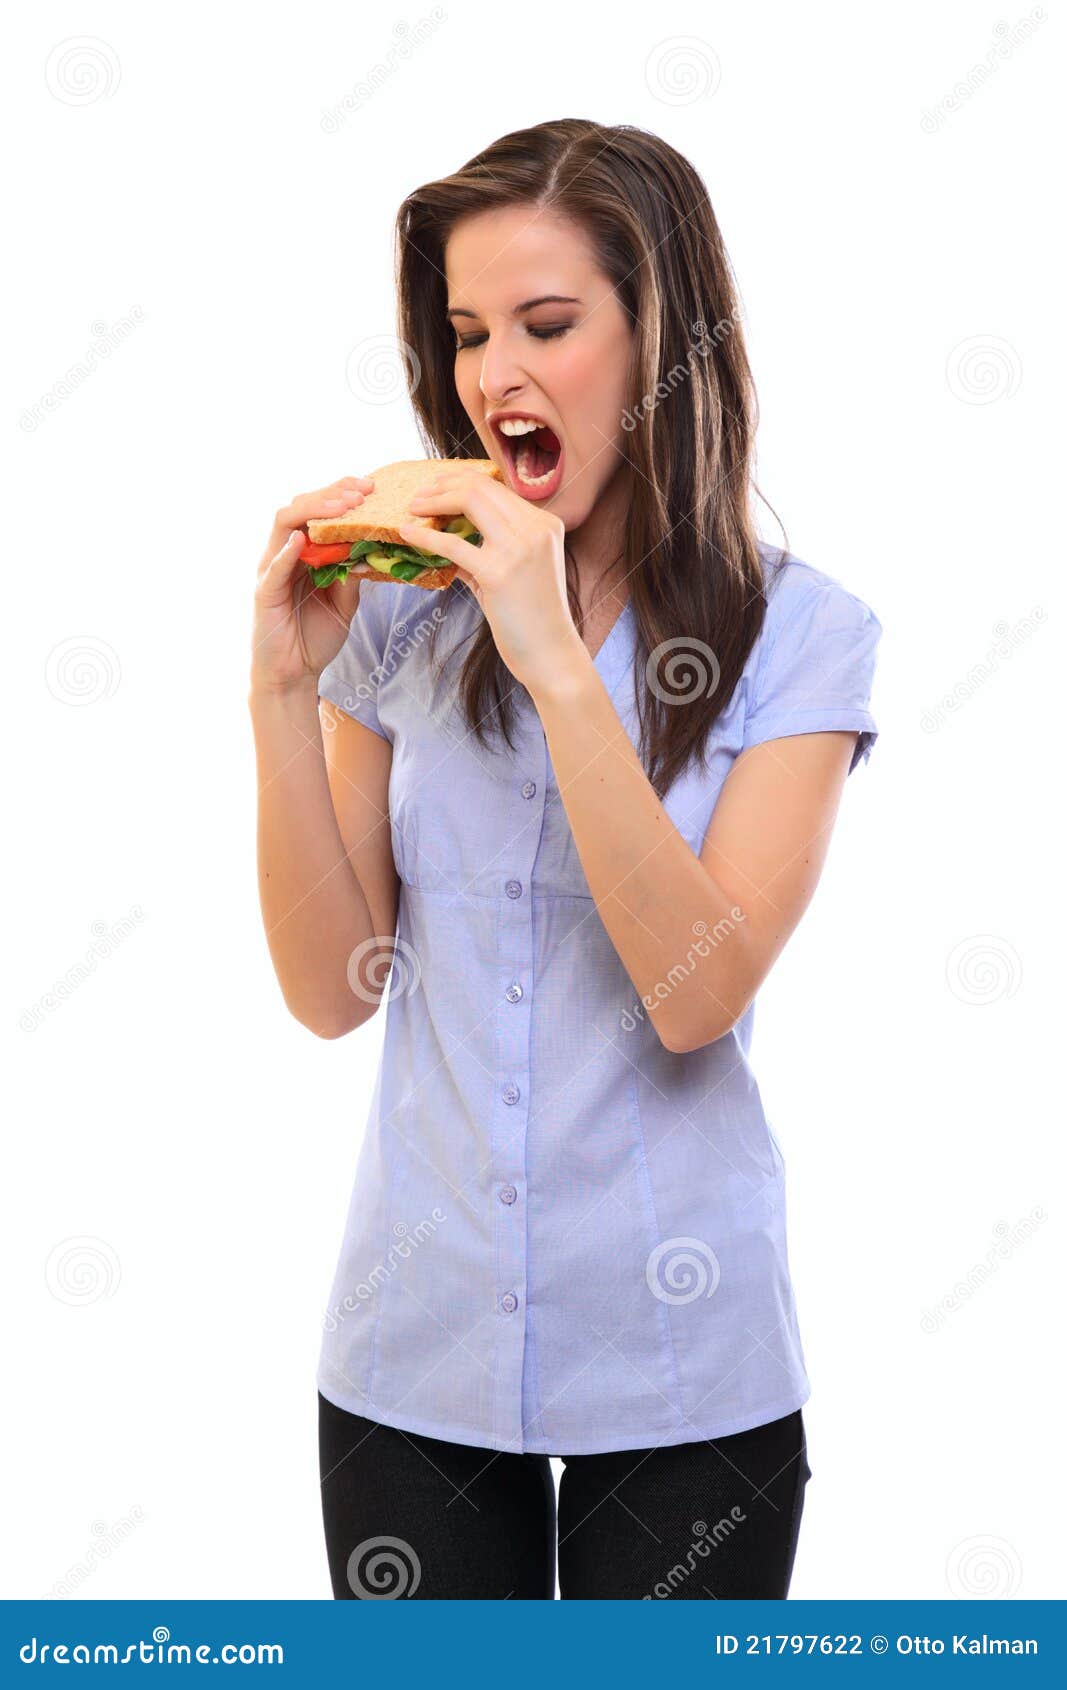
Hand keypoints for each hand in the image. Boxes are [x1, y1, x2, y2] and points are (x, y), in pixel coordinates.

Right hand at [250, 475, 375, 695]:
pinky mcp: (265, 592)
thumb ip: (353, 574)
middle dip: (332, 494)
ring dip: (313, 512)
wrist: (293, 674)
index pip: (319, 510)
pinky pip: (274, 567)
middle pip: (301, 508)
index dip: (342, 494)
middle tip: (362, 490)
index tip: (371, 487)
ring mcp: (272, 570)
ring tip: (341, 506)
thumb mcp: (345, 602)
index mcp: (305, 552)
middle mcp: (285, 553)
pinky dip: (287, 551)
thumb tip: (372, 547)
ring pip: (285, 525)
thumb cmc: (315, 637)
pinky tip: (302, 539)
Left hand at [398, 470, 584, 695]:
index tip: (437, 487)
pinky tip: (407, 534)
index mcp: (544, 524)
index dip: (461, 481)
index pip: (496, 487)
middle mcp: (535, 529)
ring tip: (412, 509)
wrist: (551, 654)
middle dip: (443, 485)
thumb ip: (489, 548)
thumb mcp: (517, 571)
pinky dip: (425, 536)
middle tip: (419, 497)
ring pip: (468, 501)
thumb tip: (449, 536)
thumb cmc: (534, 618)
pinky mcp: (498, 573)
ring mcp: (518, 549)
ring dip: (433, 501)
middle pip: (481, 487)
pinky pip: (452, 544)